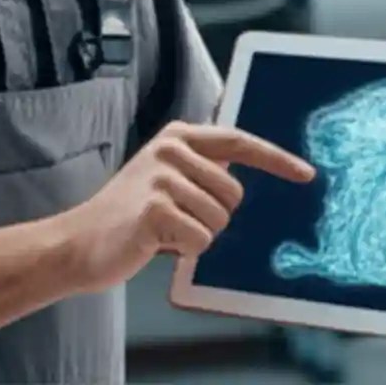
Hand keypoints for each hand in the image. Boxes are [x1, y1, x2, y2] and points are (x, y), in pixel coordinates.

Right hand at [60, 121, 314, 293]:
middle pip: (234, 193)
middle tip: (176, 220)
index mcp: (178, 137)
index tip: (307, 174)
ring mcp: (162, 177)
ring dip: (197, 235)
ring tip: (162, 230)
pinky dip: (183, 249)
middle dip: (214, 217)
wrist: (79, 242)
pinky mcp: (155, 209)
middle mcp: (171, 149)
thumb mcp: (166, 178)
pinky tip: (155, 242)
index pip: (239, 142)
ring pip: (220, 220)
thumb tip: (246, 182)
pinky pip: (200, 239)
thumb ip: (202, 171)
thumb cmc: (129, 216)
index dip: (276, 158)